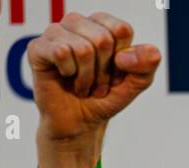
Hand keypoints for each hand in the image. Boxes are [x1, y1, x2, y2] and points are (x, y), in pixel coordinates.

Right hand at [28, 11, 161, 142]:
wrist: (81, 123)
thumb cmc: (105, 98)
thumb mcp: (135, 84)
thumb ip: (148, 66)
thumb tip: (150, 52)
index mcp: (101, 24)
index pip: (121, 30)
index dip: (122, 60)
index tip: (115, 73)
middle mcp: (77, 22)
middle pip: (103, 39)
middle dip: (104, 72)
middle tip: (97, 83)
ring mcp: (55, 32)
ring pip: (84, 48)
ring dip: (88, 78)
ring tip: (82, 84)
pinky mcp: (38, 47)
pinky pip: (62, 52)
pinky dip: (70, 75)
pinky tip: (65, 79)